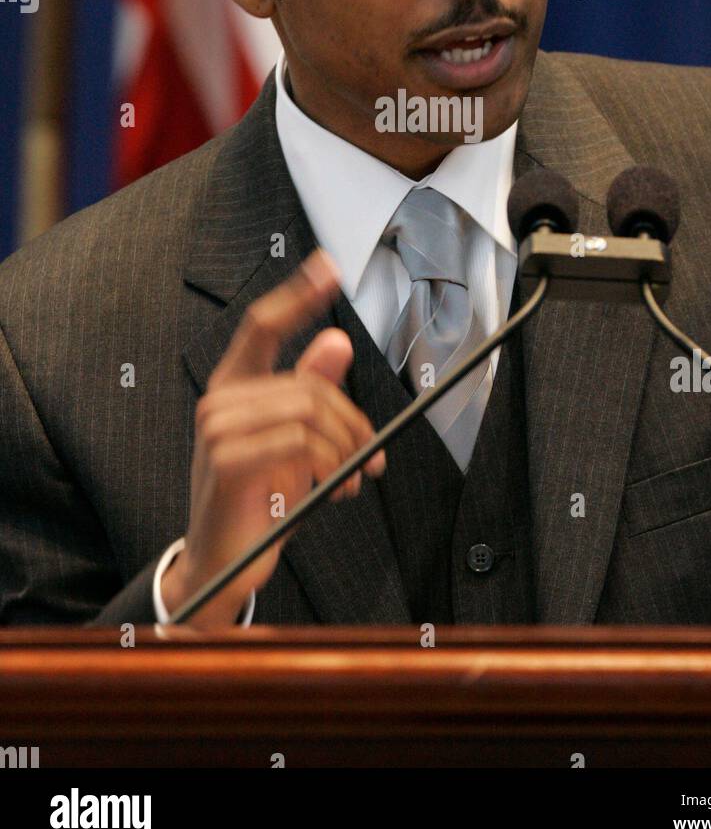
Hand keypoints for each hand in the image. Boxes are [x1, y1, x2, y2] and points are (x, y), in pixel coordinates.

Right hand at [161, 250, 385, 626]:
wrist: (222, 563)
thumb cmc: (261, 501)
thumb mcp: (297, 444)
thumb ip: (313, 390)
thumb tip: (337, 340)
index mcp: (235, 386)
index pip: (264, 325)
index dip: (297, 293)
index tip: (328, 265)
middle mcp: (220, 400)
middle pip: (309, 381)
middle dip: (353, 419)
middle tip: (372, 455)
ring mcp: (218, 428)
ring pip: (310, 410)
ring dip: (347, 447)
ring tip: (355, 479)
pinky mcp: (227, 461)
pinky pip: (301, 443)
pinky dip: (332, 465)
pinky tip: (335, 489)